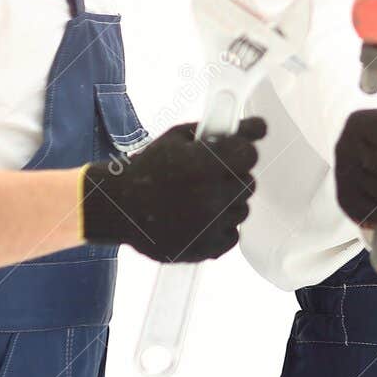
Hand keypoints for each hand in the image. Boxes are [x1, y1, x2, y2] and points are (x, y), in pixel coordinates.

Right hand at [81, 117, 264, 261]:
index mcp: (202, 165)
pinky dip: (221, 227)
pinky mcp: (205, 248)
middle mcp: (208, 196)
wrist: (117, 207)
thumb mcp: (177, 138)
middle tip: (209, 175)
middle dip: (233, 176)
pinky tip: (199, 217)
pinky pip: (233, 234)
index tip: (236, 150)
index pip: (249, 154)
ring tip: (199, 197)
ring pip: (243, 208)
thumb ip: (219, 131)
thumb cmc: (147, 168)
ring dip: (228, 202)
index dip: (242, 151)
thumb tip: (260, 128)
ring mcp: (208, 226)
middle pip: (248, 182)